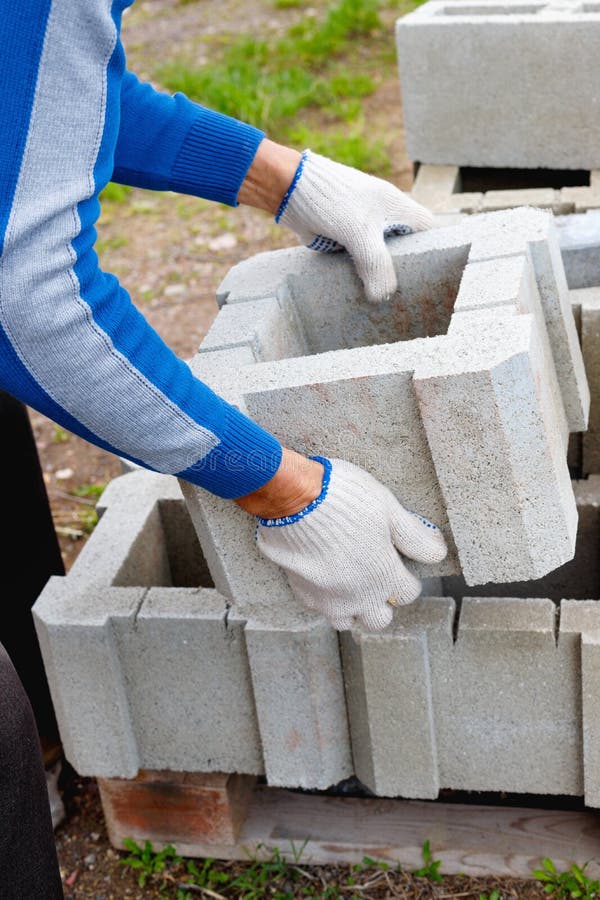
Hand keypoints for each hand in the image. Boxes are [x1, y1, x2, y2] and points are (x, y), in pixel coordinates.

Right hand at [251, 456, 446, 631]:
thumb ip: (413, 536)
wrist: (294, 499)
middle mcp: (358, 597)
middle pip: (379, 618)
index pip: (407, 593)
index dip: (406, 576)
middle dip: (382, 601)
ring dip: (352, 607)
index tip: (399, 562)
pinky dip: (325, 597)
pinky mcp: (302, 592)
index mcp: (385, 577)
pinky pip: (319, 607)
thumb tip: (437, 553)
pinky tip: (324, 574)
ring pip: (347, 621)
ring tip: (350, 582)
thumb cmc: (345, 499)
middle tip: (376, 575)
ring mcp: (328, 598)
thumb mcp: (388, 509)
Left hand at [276, 149, 433, 302]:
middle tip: (406, 296)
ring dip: (378, 276)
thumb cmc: (330, 201)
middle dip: (404, 270)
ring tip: (382, 301)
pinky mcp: (343, 238)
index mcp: (396, 207)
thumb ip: (376, 265)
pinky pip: (357, 260)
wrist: (287, 188)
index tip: (433, 276)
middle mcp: (383, 217)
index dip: (435, 250)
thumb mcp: (360, 234)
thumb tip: (382, 297)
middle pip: (404, 247)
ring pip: (379, 257)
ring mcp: (362, 227)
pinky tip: (357, 292)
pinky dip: (357, 274)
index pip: (428, 230)